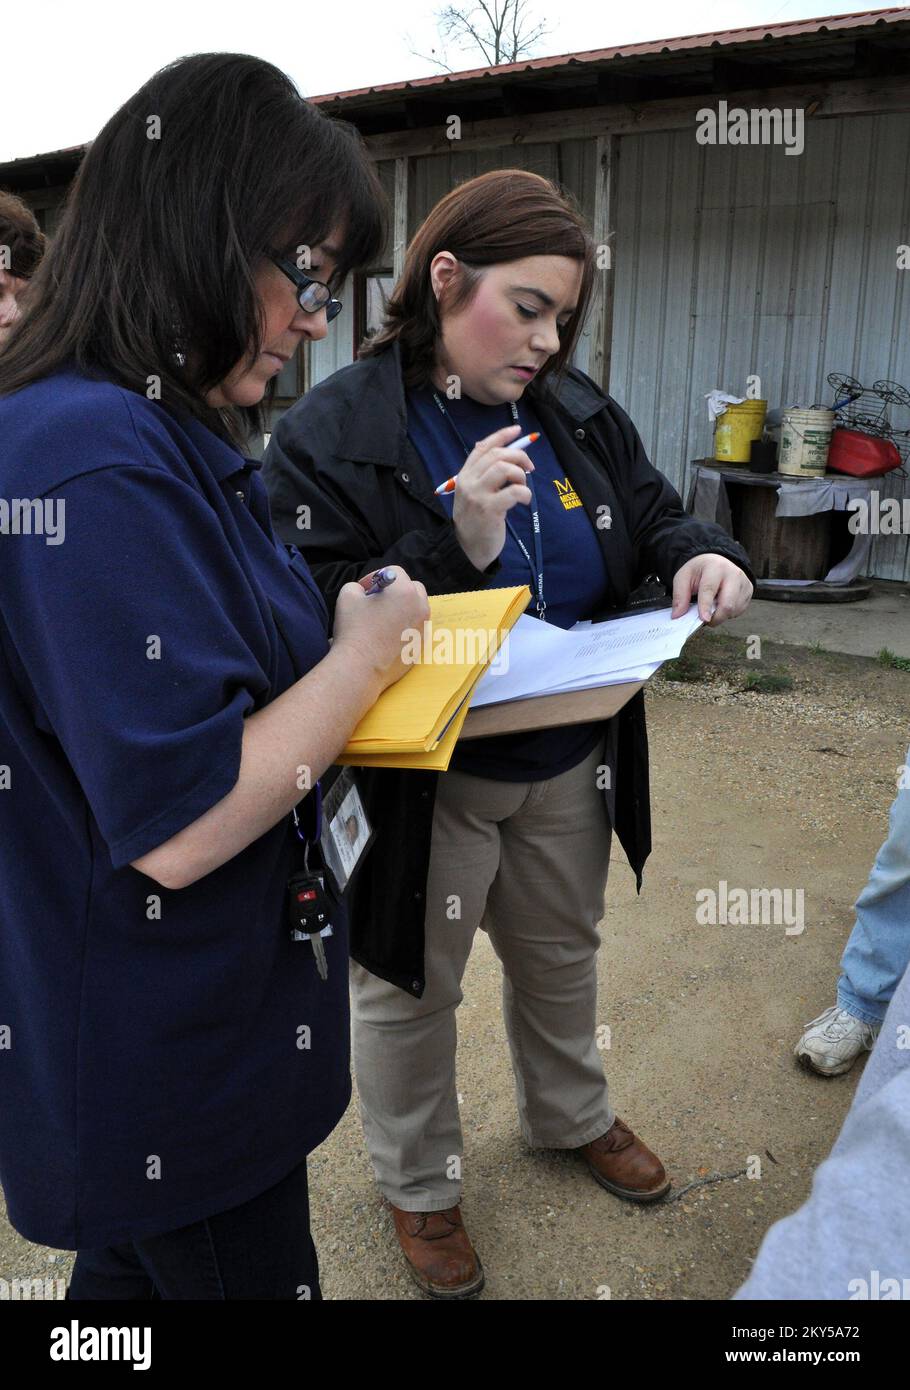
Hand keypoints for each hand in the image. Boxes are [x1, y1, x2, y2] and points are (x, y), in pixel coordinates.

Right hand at [332, 566, 429, 691]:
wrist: (361, 668)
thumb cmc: (354, 630)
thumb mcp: (347, 596)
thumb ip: (357, 586)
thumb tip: (364, 591)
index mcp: (405, 591)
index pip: (395, 571)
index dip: (376, 576)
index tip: (364, 589)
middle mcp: (420, 607)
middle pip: (412, 588)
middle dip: (395, 590)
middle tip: (376, 601)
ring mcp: (423, 628)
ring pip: (416, 609)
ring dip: (401, 608)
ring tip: (381, 619)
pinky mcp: (420, 646)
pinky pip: (414, 629)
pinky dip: (404, 627)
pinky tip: (385, 636)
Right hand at [451, 423, 533, 570]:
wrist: (467, 549)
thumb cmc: (475, 521)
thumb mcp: (473, 494)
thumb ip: (483, 474)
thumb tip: (501, 452)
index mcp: (464, 475)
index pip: (482, 447)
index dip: (502, 435)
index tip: (518, 430)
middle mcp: (469, 482)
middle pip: (497, 455)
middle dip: (519, 456)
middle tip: (529, 468)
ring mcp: (478, 495)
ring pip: (505, 468)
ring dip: (521, 475)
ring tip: (523, 488)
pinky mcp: (489, 510)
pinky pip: (514, 491)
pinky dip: (525, 494)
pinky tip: (524, 501)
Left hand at [671, 554, 752, 626]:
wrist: (716, 561)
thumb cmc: (700, 570)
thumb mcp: (683, 577)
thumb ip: (679, 596)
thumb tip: (677, 615)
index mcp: (715, 567)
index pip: (710, 589)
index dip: (706, 606)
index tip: (704, 619)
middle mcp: (733, 573)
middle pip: (728, 604)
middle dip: (715, 617)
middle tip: (705, 619)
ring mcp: (744, 582)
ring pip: (734, 610)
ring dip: (721, 615)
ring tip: (712, 606)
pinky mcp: (749, 590)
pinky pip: (739, 610)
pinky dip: (729, 613)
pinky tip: (722, 603)